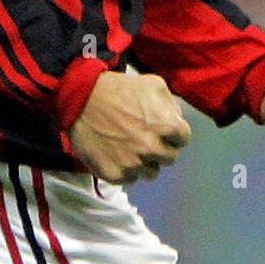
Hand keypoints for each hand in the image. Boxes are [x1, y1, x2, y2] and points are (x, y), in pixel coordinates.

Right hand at [68, 71, 191, 183]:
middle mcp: (152, 148)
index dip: (173, 133)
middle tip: (145, 137)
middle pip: (169, 158)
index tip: (161, 129)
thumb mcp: (153, 84)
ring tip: (129, 146)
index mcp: (166, 126)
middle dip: (160, 147)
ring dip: (144, 161)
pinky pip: (130, 179)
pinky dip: (125, 169)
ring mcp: (133, 164)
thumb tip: (177, 120)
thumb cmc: (117, 88)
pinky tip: (117, 153)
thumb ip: (172, 105)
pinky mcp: (115, 174)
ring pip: (151, 173)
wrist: (81, 98)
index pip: (183, 139)